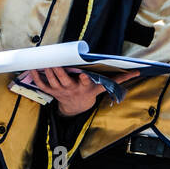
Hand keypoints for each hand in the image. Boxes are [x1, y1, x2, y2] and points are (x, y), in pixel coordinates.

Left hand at [21, 67, 137, 116]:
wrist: (76, 107)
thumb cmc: (90, 92)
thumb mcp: (103, 87)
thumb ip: (119, 79)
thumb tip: (137, 72)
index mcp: (85, 87)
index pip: (85, 82)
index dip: (84, 79)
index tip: (83, 74)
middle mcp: (72, 89)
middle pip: (64, 80)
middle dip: (59, 72)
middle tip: (55, 63)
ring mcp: (60, 91)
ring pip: (52, 81)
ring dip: (47, 72)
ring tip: (44, 61)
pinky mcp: (51, 91)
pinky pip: (42, 84)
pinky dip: (36, 76)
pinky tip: (33, 67)